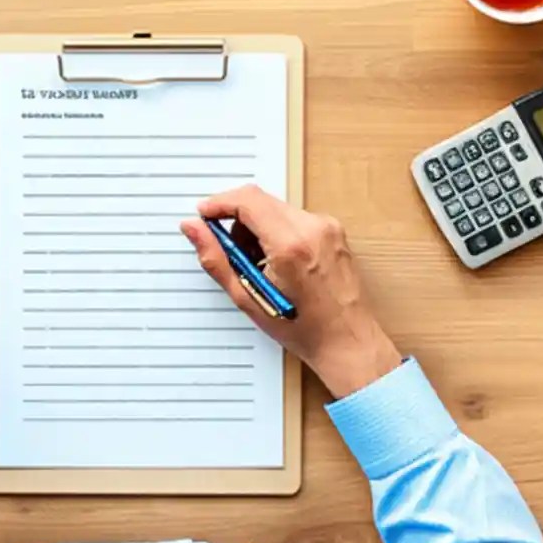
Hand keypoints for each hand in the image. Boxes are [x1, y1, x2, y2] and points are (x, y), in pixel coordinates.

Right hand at [180, 185, 400, 397]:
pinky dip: (277, 231)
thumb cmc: (305, 329)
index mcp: (291, 245)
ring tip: (257, 263)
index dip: (219, 203)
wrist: (347, 341)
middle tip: (230, 251)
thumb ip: (216, 259)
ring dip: (257, 226)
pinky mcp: (334, 231)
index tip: (205, 215)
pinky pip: (294, 217)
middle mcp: (313, 229)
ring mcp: (328, 227)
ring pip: (276, 208)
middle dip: (236, 219)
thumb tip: (195, 230)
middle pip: (260, 200)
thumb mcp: (248, 297)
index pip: (247, 201)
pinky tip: (276, 261)